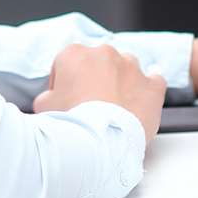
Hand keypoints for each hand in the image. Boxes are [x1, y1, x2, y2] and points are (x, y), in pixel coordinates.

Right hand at [33, 42, 164, 142]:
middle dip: (94, 81)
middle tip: (90, 107)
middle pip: (97, 64)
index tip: (67, 101)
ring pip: (126, 68)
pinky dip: (148, 89)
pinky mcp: (151, 85)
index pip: (66, 64)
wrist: (98, 143)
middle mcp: (104, 53)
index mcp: (74, 54)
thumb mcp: (43, 108)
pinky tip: (143, 99)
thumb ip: (48, 96)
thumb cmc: (70, 123)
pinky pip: (154, 80)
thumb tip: (52, 98)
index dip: (65, 84)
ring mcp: (131, 67)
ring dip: (120, 82)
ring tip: (114, 108)